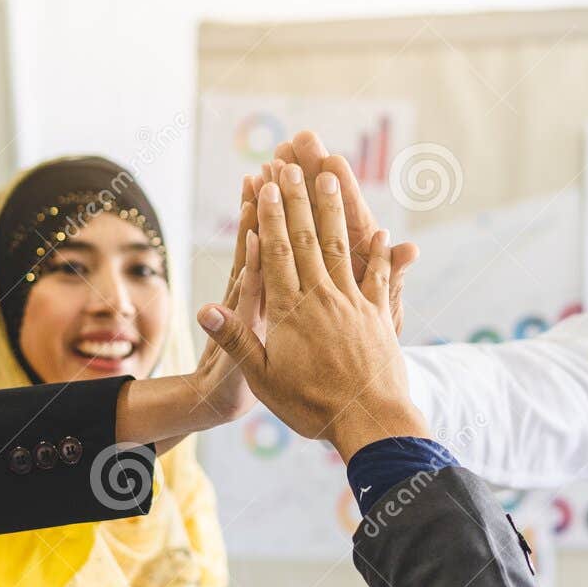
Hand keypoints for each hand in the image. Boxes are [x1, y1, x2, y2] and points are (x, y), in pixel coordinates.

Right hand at [197, 164, 428, 462]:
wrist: (369, 423)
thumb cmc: (311, 406)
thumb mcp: (263, 378)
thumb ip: (236, 338)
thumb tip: (203, 308)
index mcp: (290, 311)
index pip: (277, 253)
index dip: (270, 216)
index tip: (265, 184)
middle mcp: (323, 299)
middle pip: (308, 239)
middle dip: (298, 199)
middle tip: (291, 164)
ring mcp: (354, 305)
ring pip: (342, 248)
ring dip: (335, 210)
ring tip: (330, 176)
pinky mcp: (379, 318)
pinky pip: (380, 279)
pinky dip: (381, 254)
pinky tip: (383, 233)